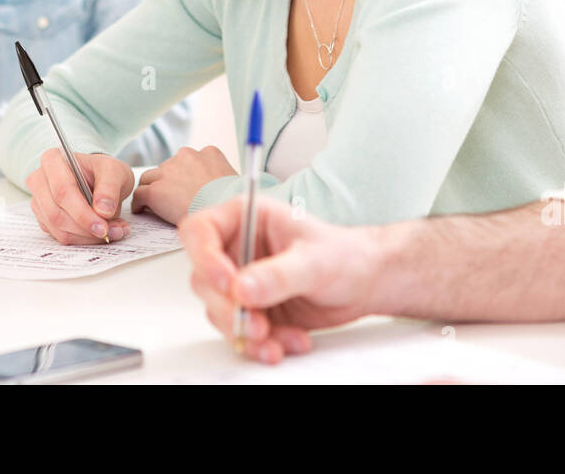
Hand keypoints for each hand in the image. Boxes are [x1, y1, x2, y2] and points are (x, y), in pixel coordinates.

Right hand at [27, 149, 134, 244]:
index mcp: (52, 160)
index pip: (62, 191)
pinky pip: (60, 236)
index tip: (103, 226)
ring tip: (112, 231)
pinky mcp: (44, 219)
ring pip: (58, 228)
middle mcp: (39, 181)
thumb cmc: (103, 171)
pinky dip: (83, 239)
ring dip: (86, 236)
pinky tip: (99, 233)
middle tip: (110, 232)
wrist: (100, 180)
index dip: (82, 213)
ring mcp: (39, 202)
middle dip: (85, 228)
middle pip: (56, 213)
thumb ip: (110, 188)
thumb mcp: (115, 171)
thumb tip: (103, 210)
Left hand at [132, 144, 235, 223]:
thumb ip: (219, 175)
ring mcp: (168, 172)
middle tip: (170, 199)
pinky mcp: (155, 190)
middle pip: (167, 167)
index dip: (183, 174)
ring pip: (150, 178)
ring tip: (154, 204)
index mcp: (208, 152)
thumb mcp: (233, 178)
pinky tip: (142, 210)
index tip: (183, 186)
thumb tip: (216, 183)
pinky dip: (140, 203)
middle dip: (167, 181)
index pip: (188, 160)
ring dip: (153, 189)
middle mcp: (186, 156)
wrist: (222, 211)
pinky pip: (140, 194)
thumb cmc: (232, 202)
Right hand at [180, 197, 384, 363]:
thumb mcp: (314, 260)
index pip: (200, 231)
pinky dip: (262, 344)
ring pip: (219, 312)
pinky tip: (290, 342)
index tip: (228, 283)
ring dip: (246, 332)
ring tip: (278, 339)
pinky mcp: (252, 311)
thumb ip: (278, 274)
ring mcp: (242, 283)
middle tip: (257, 323)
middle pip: (204, 280)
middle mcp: (237, 250)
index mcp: (245, 219)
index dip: (204, 257)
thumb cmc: (343, 254)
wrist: (364, 282)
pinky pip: (240, 333)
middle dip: (229, 308)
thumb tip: (242, 288)